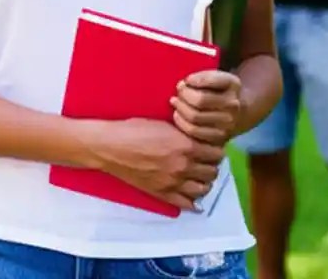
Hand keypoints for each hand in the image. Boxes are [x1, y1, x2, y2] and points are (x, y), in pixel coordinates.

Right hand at [91, 118, 223, 211]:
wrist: (110, 146)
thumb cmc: (133, 130)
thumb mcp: (164, 124)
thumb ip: (185, 134)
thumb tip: (200, 138)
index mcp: (186, 146)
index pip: (217, 153)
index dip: (215, 149)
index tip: (210, 147)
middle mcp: (184, 166)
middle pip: (213, 172)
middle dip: (211, 165)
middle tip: (205, 160)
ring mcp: (173, 183)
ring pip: (204, 189)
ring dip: (204, 181)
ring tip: (197, 175)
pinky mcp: (162, 194)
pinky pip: (187, 204)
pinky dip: (193, 201)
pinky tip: (191, 194)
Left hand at [171, 71, 243, 145]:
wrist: (239, 113)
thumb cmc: (219, 91)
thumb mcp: (216, 76)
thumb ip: (201, 77)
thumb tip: (185, 84)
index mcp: (233, 84)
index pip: (213, 80)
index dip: (195, 80)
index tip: (187, 80)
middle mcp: (233, 105)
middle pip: (200, 100)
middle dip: (184, 94)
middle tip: (179, 91)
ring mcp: (227, 123)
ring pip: (195, 116)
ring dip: (180, 107)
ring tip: (176, 102)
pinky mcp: (219, 137)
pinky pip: (194, 131)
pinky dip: (181, 122)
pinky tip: (178, 114)